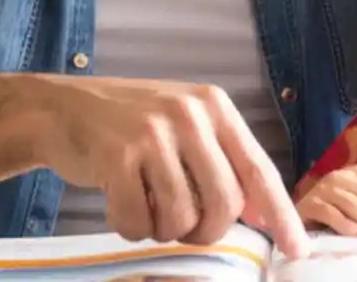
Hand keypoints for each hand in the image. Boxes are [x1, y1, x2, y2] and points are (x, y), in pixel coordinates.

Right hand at [37, 76, 308, 257]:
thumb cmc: (128, 123)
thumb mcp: (184, 124)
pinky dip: (129, 227)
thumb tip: (261, 213)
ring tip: (145, 204)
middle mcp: (189, 114)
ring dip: (162, 229)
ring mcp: (153, 134)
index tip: (297, 249)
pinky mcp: (116, 156)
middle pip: (224, 204)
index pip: (259, 169)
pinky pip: (137, 222)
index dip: (280, 214)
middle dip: (205, 231)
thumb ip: (221, 159)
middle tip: (182, 225)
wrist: (59, 108)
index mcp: (214, 107)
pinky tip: (118, 204)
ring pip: (182, 217)